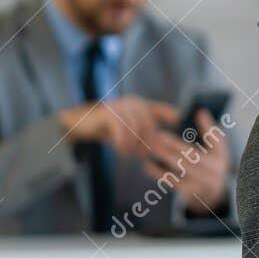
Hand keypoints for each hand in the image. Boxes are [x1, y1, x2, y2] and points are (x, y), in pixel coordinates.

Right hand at [59, 95, 178, 159]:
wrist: (80, 124)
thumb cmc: (107, 129)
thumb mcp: (128, 132)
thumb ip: (142, 135)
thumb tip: (157, 148)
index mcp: (140, 105)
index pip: (160, 109)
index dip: (171, 114)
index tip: (178, 121)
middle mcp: (132, 102)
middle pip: (148, 124)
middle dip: (147, 141)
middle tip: (142, 155)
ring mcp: (120, 106)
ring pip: (135, 129)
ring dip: (133, 145)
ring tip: (129, 154)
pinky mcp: (109, 113)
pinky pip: (121, 132)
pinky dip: (122, 144)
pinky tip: (121, 152)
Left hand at [142, 107, 231, 214]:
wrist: (214, 194)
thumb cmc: (212, 164)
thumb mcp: (217, 149)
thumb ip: (210, 131)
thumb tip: (200, 111)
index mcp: (221, 155)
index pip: (215, 140)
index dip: (206, 128)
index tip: (194, 115)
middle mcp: (214, 169)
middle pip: (192, 154)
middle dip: (174, 144)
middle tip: (157, 134)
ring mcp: (203, 182)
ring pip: (182, 167)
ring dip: (165, 156)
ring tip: (151, 146)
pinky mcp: (190, 192)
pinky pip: (173, 181)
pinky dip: (160, 173)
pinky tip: (147, 165)